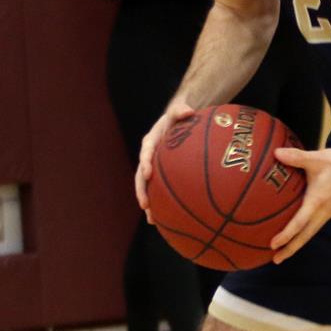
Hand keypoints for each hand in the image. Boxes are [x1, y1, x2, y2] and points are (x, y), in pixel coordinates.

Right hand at [134, 98, 198, 212]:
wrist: (178, 122)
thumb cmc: (180, 116)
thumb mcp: (179, 110)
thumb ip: (181, 110)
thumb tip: (189, 110)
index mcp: (150, 142)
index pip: (145, 153)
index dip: (145, 163)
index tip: (148, 173)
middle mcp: (148, 157)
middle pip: (141, 176)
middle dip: (142, 191)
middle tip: (145, 205)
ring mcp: (154, 167)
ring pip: (148, 187)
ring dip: (149, 203)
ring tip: (152, 220)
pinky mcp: (161, 175)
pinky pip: (160, 190)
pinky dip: (161, 204)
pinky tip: (167, 220)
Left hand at [266, 143, 330, 262]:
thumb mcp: (315, 158)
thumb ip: (295, 157)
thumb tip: (276, 153)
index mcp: (318, 201)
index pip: (299, 223)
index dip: (286, 235)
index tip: (273, 244)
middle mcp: (324, 211)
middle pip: (305, 236)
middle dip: (290, 249)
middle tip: (276, 259)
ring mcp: (328, 213)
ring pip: (311, 233)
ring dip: (297, 243)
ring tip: (283, 252)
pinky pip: (315, 226)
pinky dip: (304, 233)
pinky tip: (296, 232)